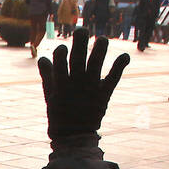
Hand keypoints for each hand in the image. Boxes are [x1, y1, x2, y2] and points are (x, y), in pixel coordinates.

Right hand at [37, 28, 127, 142]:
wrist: (74, 138)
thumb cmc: (60, 116)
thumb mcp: (49, 97)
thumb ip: (47, 77)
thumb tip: (43, 58)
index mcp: (61, 82)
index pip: (59, 58)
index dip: (61, 50)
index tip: (62, 49)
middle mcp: (76, 82)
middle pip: (78, 55)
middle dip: (80, 39)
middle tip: (82, 30)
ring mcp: (90, 87)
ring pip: (96, 62)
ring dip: (100, 48)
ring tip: (102, 40)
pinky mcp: (103, 94)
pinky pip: (113, 78)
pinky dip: (120, 66)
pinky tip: (125, 56)